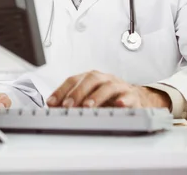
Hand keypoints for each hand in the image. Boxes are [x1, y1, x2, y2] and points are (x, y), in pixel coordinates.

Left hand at [46, 70, 170, 108]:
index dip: (61, 91)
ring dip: (96, 97)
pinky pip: (128, 97)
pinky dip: (123, 101)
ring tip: (87, 107)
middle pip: (90, 80)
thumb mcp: (89, 97)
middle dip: (77, 93)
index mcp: (90, 78)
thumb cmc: (108, 98)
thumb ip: (73, 101)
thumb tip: (53, 109)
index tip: (51, 103)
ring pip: (107, 87)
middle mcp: (104, 79)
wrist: (135, 98)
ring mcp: (118, 86)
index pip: (73, 80)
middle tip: (68, 106)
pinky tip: (118, 105)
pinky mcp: (132, 97)